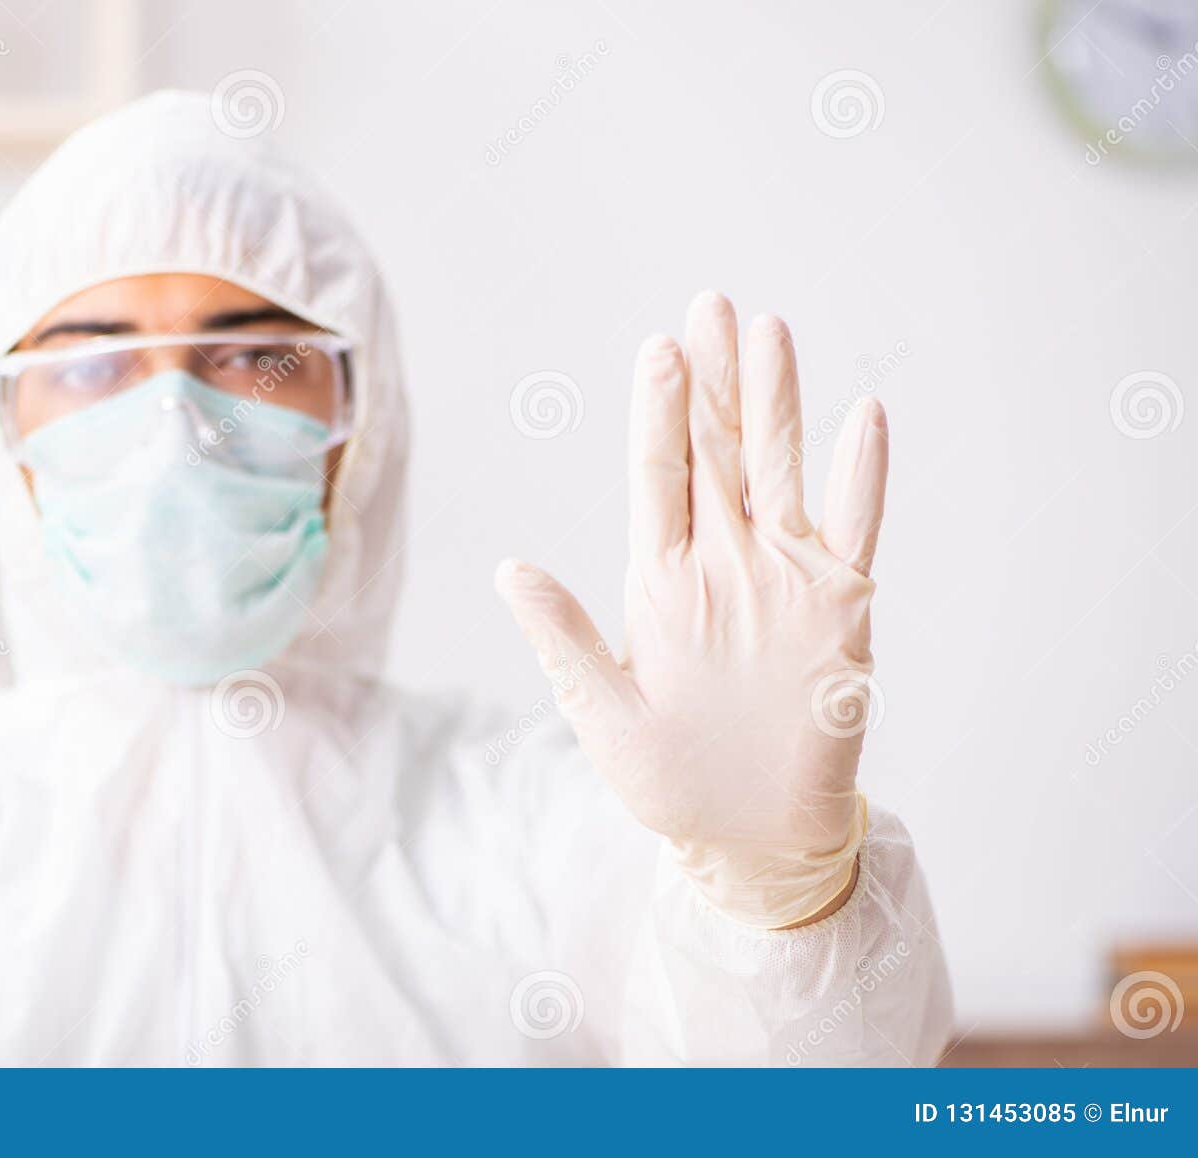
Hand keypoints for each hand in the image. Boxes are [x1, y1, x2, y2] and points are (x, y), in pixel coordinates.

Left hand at [497, 292, 887, 928]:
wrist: (754, 837)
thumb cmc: (670, 781)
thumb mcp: (602, 714)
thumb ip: (564, 639)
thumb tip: (507, 570)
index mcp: (661, 583)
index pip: (659, 479)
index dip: (659, 415)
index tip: (659, 350)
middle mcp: (724, 565)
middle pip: (719, 455)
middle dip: (716, 380)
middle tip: (711, 303)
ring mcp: (785, 579)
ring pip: (781, 472)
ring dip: (779, 404)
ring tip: (772, 332)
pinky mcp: (839, 607)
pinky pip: (854, 530)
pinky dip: (860, 478)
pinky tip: (863, 419)